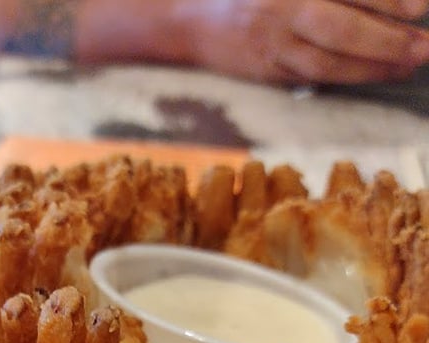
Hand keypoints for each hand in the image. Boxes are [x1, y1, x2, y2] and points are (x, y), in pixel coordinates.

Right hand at [185, 0, 428, 84]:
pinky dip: (348, 76)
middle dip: (386, 40)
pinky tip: (375, 73)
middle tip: (424, 47)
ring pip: (327, 62)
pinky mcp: (269, 71)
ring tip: (408, 64)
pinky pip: (313, 76)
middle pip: (340, 29)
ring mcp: (273, 44)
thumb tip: (383, 0)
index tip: (420, 7)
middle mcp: (281, 10)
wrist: (196, 20)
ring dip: (372, 67)